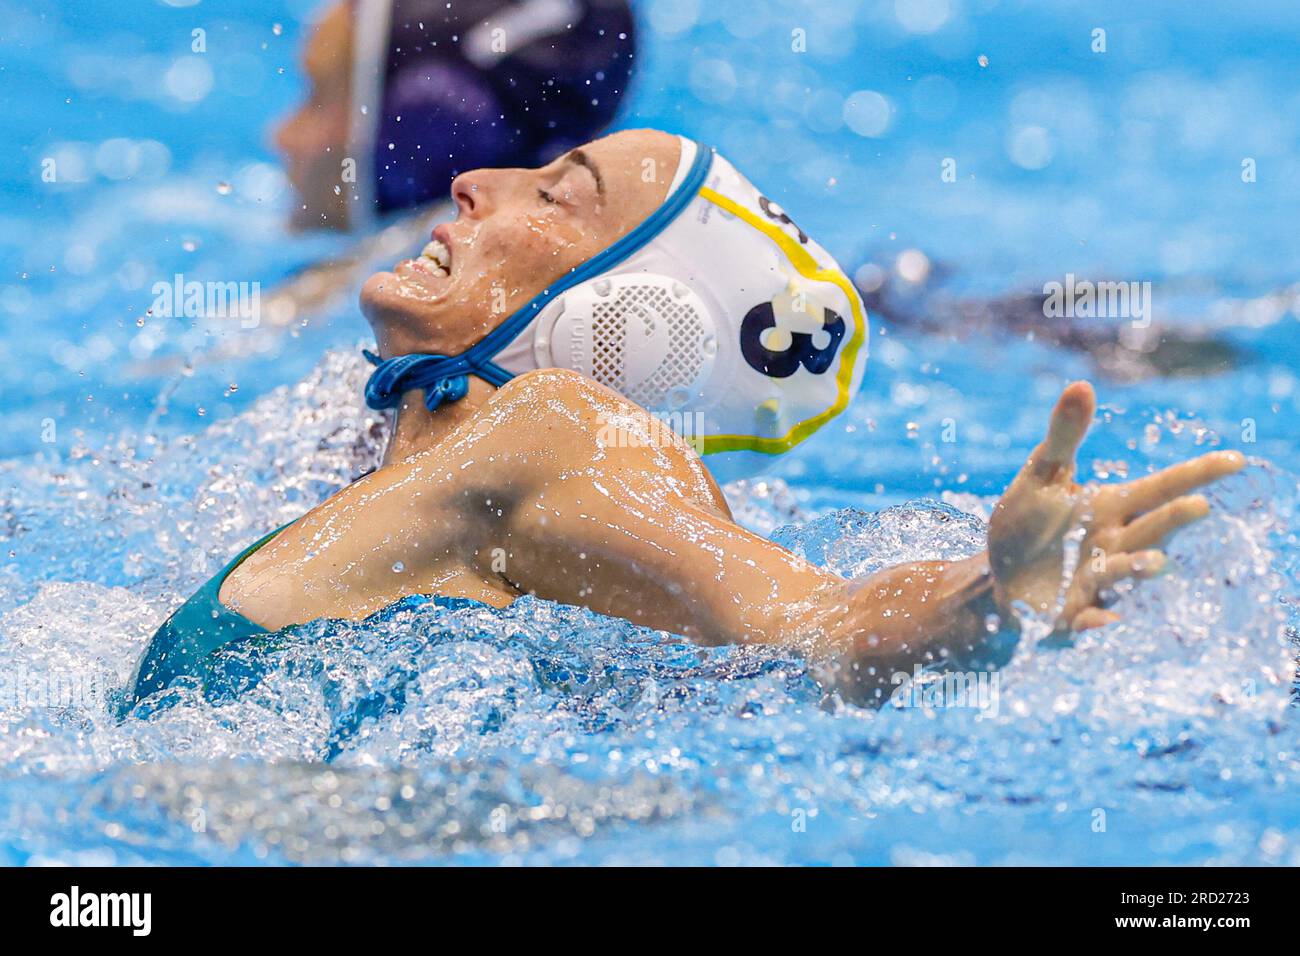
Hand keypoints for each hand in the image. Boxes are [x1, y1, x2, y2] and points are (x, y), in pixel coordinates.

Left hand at [987, 381, 1244, 632]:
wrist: (996, 576)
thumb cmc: (1027, 524)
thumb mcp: (1041, 476)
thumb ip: (1064, 436)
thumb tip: (1081, 383)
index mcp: (1112, 508)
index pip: (1161, 487)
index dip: (1197, 474)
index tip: (1234, 459)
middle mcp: (1115, 545)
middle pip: (1152, 531)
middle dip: (1173, 521)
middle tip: (1197, 506)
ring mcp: (1098, 583)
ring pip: (1126, 575)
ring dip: (1141, 570)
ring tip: (1153, 563)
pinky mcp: (1073, 615)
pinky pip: (1089, 623)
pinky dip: (1098, 625)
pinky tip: (1104, 624)